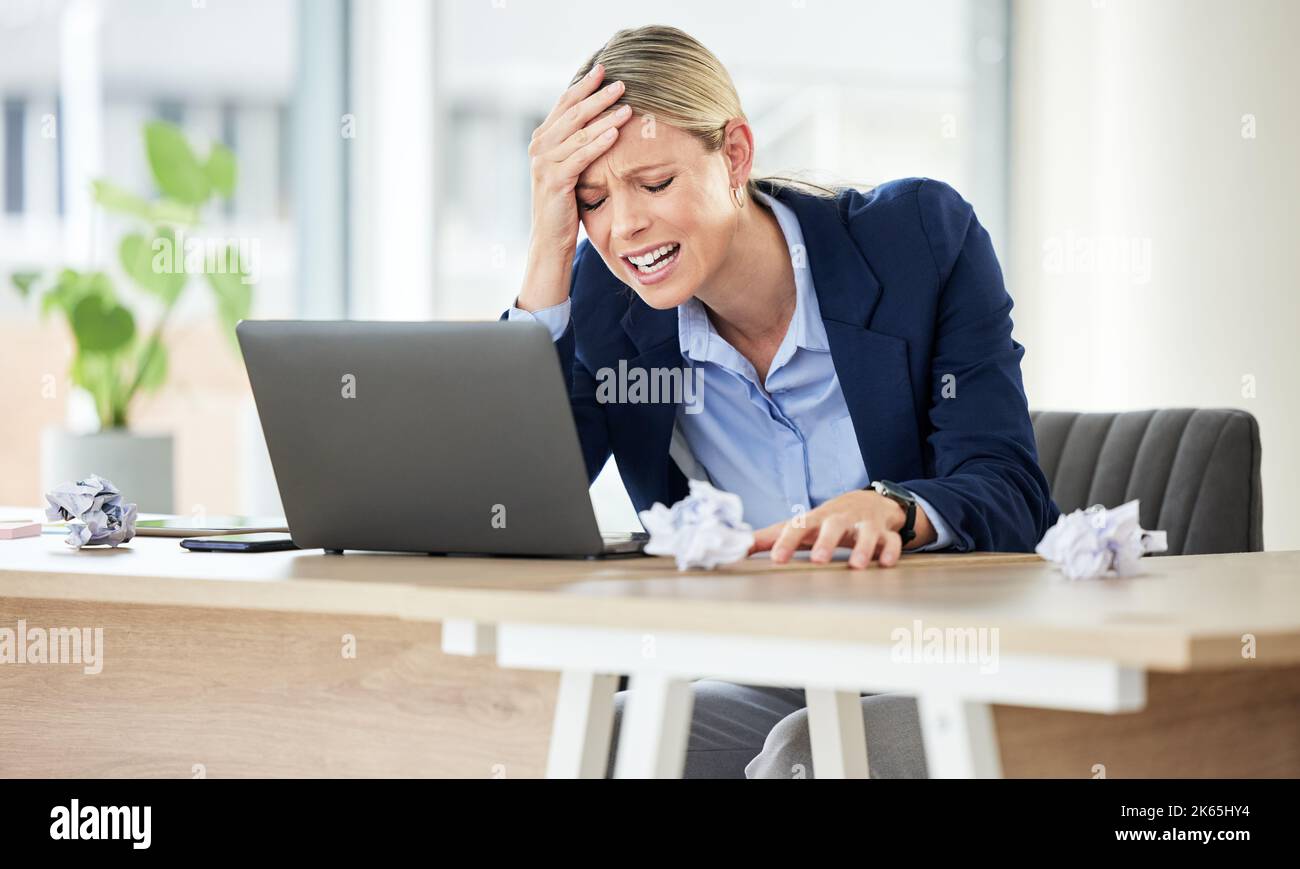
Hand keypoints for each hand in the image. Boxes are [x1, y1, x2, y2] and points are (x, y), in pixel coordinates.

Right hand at [519, 62, 633, 311]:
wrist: (550, 241)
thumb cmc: (565, 206)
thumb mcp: (570, 169)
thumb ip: (577, 146)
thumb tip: (601, 122)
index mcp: (543, 140)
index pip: (565, 104)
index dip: (584, 85)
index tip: (605, 69)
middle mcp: (540, 147)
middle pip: (572, 112)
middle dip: (598, 95)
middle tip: (622, 81)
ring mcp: (545, 163)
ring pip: (578, 132)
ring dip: (603, 115)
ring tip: (626, 103)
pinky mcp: (555, 181)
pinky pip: (580, 156)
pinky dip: (598, 142)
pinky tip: (615, 132)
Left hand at [749, 490, 934, 568]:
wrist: (869, 502)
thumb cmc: (826, 520)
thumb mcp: (800, 526)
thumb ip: (770, 538)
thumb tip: (738, 547)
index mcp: (816, 519)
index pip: (798, 527)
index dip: (786, 542)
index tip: (777, 559)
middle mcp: (840, 519)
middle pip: (833, 525)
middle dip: (827, 541)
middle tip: (818, 559)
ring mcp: (864, 525)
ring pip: (866, 533)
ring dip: (863, 548)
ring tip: (858, 566)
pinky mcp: (885, 533)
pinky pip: (891, 540)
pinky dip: (890, 551)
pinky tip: (886, 563)